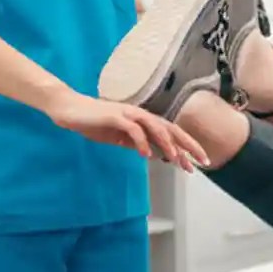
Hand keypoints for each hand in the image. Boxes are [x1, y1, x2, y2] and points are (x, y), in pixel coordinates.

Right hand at [46, 92, 209, 171]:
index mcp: (142, 119)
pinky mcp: (114, 116)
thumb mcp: (119, 137)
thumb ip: (137, 143)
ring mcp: (128, 113)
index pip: (171, 131)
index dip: (187, 146)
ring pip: (156, 127)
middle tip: (203, 162)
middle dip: (188, 145)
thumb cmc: (94, 122)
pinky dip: (142, 141)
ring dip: (168, 144)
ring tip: (178, 161)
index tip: (200, 162)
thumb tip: (155, 154)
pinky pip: (133, 129)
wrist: (69, 109)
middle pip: (170, 128)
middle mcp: (139, 114)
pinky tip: (147, 155)